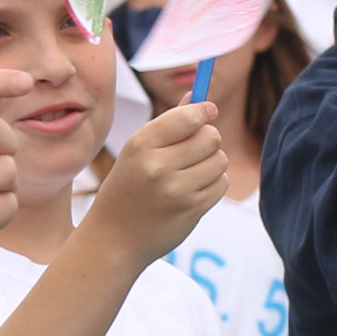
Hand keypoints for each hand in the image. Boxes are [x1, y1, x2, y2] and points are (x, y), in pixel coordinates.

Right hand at [85, 101, 227, 267]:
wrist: (115, 237)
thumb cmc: (128, 187)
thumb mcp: (138, 151)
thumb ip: (170, 123)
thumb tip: (199, 98)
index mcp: (141, 145)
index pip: (188, 117)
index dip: (204, 111)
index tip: (209, 111)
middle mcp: (158, 166)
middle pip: (210, 137)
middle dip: (208, 139)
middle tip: (194, 149)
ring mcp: (176, 190)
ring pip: (220, 160)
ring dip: (212, 163)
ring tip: (190, 172)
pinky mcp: (192, 209)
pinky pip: (221, 183)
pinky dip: (213, 184)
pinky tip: (192, 190)